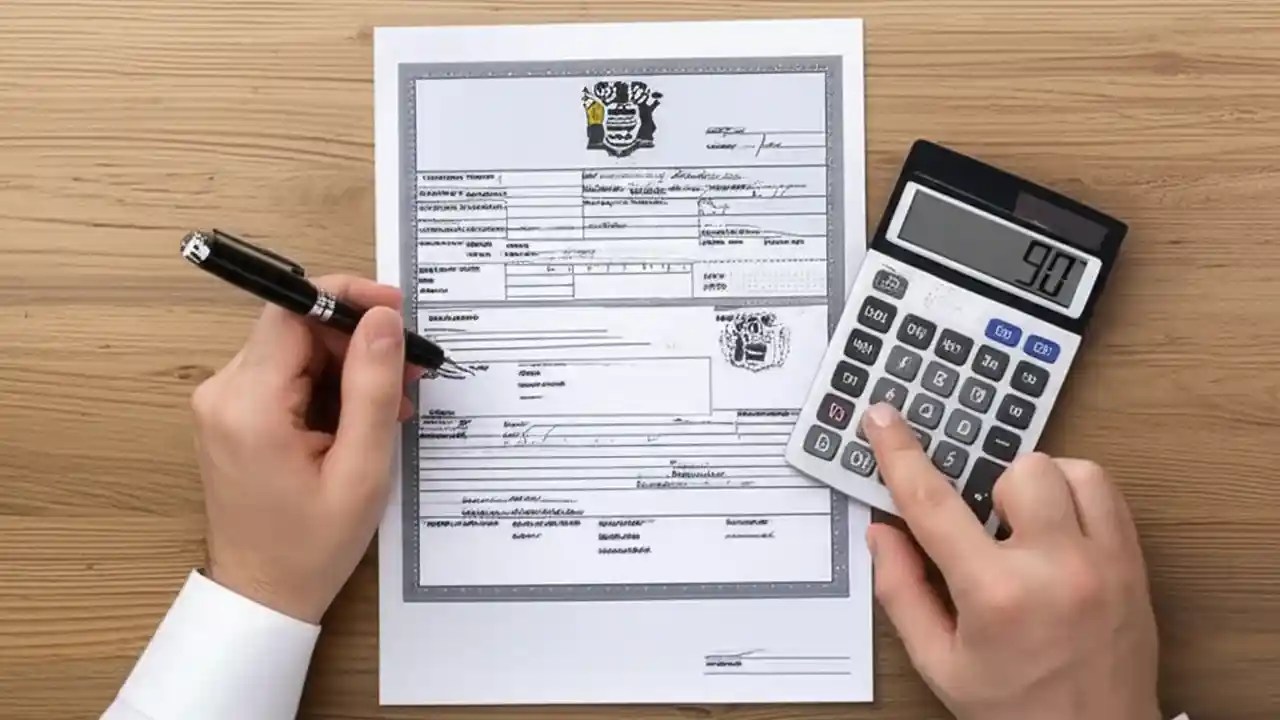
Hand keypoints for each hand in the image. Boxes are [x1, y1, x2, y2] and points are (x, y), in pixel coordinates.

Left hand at [190, 276, 417, 623]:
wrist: (263, 594)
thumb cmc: (311, 545)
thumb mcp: (361, 469)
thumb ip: (371, 388)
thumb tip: (383, 319)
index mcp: (250, 405)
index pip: (291, 310)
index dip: (346, 298)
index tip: (395, 309)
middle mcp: (223, 393)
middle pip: (296, 328)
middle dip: (357, 341)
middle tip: (410, 371)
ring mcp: (222, 403)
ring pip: (295, 350)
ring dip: (347, 365)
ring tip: (392, 404)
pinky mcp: (231, 414)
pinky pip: (285, 375)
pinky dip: (327, 384)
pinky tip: (360, 416)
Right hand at [861, 403, 1160, 719]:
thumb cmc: (1015, 710)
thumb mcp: (937, 663)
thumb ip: (902, 592)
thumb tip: (881, 532)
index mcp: (997, 595)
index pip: (934, 504)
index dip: (900, 453)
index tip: (883, 417)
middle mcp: (1056, 568)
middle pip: (1019, 471)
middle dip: (992, 488)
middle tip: (987, 529)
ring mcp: (1105, 563)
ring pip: (1073, 470)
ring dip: (1041, 485)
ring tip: (1026, 526)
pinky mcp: (1134, 565)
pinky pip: (1108, 493)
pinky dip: (1078, 495)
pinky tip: (1058, 530)